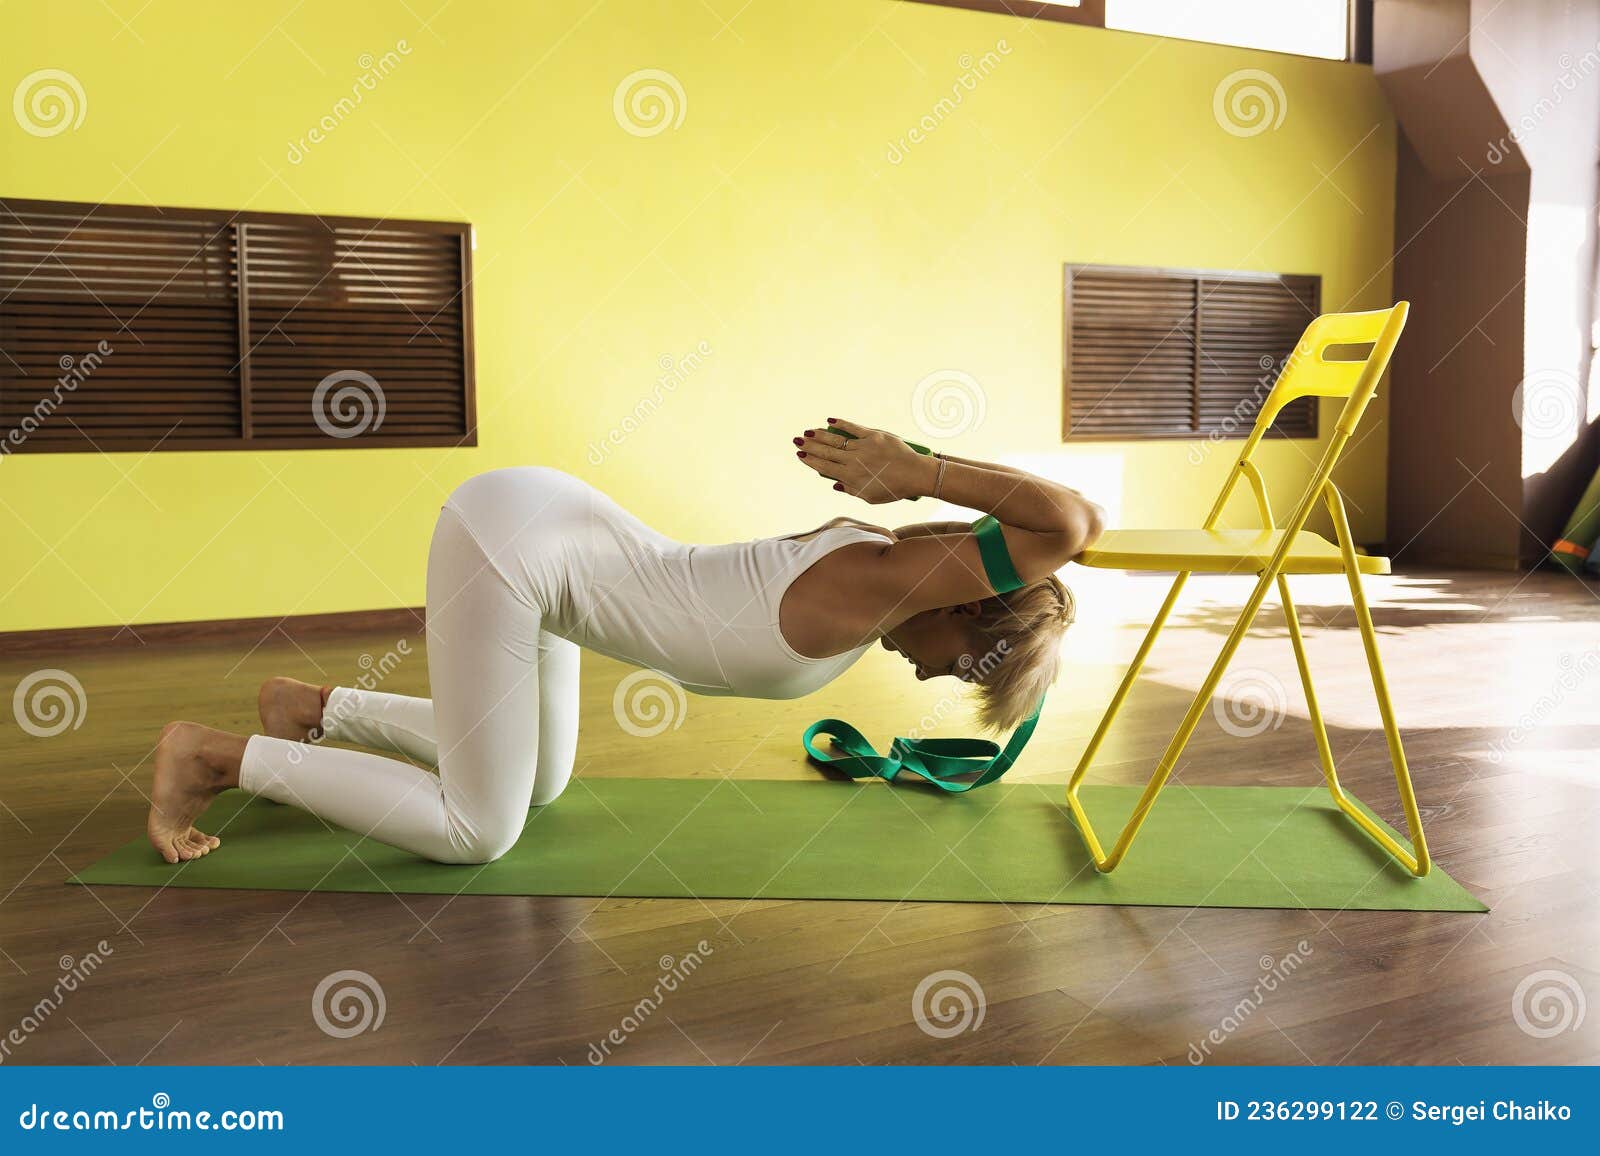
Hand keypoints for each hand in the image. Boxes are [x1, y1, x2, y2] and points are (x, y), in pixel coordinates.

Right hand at [794, 418, 933, 504]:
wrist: (917, 474)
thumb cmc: (895, 488)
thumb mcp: (871, 497)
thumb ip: (851, 490)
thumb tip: (834, 482)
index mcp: (851, 477)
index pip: (824, 467)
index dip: (810, 460)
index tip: (800, 455)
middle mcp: (854, 461)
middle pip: (826, 451)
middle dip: (809, 446)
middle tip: (797, 441)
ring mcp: (863, 446)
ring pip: (836, 439)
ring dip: (820, 435)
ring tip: (808, 432)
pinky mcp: (874, 435)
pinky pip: (853, 428)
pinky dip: (840, 423)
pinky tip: (829, 420)